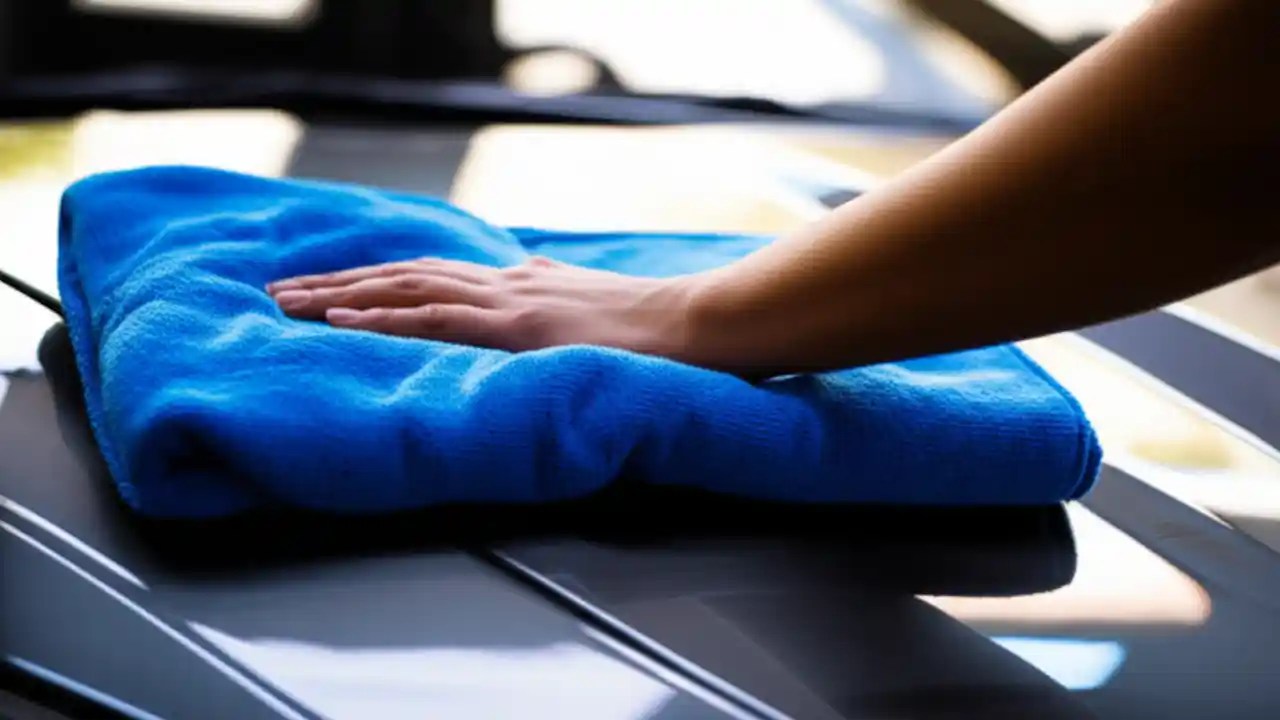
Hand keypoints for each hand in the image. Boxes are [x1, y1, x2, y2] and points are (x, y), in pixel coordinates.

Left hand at [268, 256, 699, 357]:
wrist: (693, 323)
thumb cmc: (654, 325)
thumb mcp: (590, 305)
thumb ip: (552, 295)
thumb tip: (528, 289)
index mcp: (519, 281)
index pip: (430, 274)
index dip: (375, 280)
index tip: (329, 287)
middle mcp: (504, 282)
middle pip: (403, 275)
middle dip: (338, 283)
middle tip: (282, 293)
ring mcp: (508, 300)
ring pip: (406, 290)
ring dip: (341, 295)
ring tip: (289, 304)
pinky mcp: (517, 326)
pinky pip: (436, 320)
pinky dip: (383, 319)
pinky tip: (341, 322)